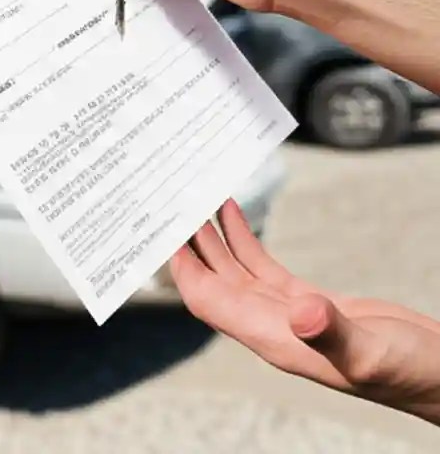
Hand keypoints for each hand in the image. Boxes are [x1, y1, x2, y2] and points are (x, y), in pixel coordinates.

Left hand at [171, 199, 439, 425]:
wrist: (437, 374)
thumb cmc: (406, 371)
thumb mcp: (368, 350)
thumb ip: (331, 331)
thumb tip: (300, 312)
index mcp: (272, 339)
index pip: (208, 302)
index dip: (184, 272)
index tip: (164, 237)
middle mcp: (270, 327)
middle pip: (213, 283)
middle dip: (190, 248)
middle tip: (171, 207)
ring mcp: (288, 314)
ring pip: (234, 272)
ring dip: (212, 240)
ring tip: (194, 202)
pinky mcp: (309, 302)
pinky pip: (262, 268)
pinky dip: (244, 241)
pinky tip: (234, 216)